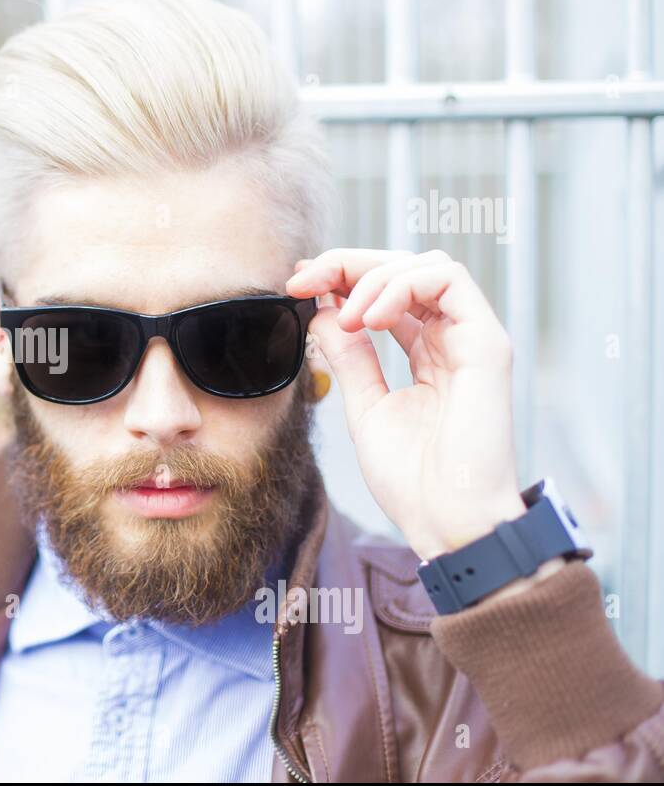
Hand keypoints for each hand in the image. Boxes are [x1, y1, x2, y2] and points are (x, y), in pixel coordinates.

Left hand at [286, 248, 525, 559]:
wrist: (446, 521)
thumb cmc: (413, 479)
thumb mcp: (365, 406)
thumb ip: (350, 357)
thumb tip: (323, 312)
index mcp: (426, 353)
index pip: (385, 292)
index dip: (340, 278)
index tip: (298, 285)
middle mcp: (451, 339)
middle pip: (402, 269)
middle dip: (347, 264)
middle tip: (305, 281)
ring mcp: (471, 338)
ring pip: (425, 265)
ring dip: (373, 277)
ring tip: (346, 319)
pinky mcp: (487, 343)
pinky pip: (449, 280)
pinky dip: (402, 285)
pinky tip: (369, 319)